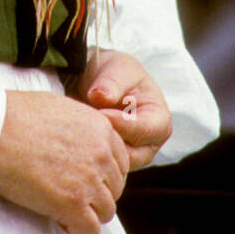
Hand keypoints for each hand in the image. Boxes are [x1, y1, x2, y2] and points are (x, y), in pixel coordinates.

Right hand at [0, 90, 130, 233]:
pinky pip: (90, 229)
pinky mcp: (72, 203)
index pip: (120, 163)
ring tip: (62, 208)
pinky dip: (76, 228)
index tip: (83, 179)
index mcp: (101, 129)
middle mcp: (102, 154)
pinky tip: (59, 219)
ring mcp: (89, 180)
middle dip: (95, 193)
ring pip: (106, 211)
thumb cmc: (16, 115)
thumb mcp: (62, 108)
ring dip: (86, 212)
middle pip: (115, 188)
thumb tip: (81, 144)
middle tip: (70, 194)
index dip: (102, 174)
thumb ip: (82, 128)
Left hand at [71, 51, 171, 172]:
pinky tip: (75, 136)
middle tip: (86, 124)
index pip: (145, 130)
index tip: (101, 113)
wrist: (94, 81)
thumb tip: (101, 96)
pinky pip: (99, 166)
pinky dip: (87, 153)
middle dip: (107, 140)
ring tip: (79, 128)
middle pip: (130, 155)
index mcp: (159, 120)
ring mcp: (129, 156)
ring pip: (112, 164)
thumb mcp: (118, 67)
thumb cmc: (113, 72)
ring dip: (95, 148)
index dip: (122, 123)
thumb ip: (113, 81)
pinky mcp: (110, 163)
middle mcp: (148, 144)